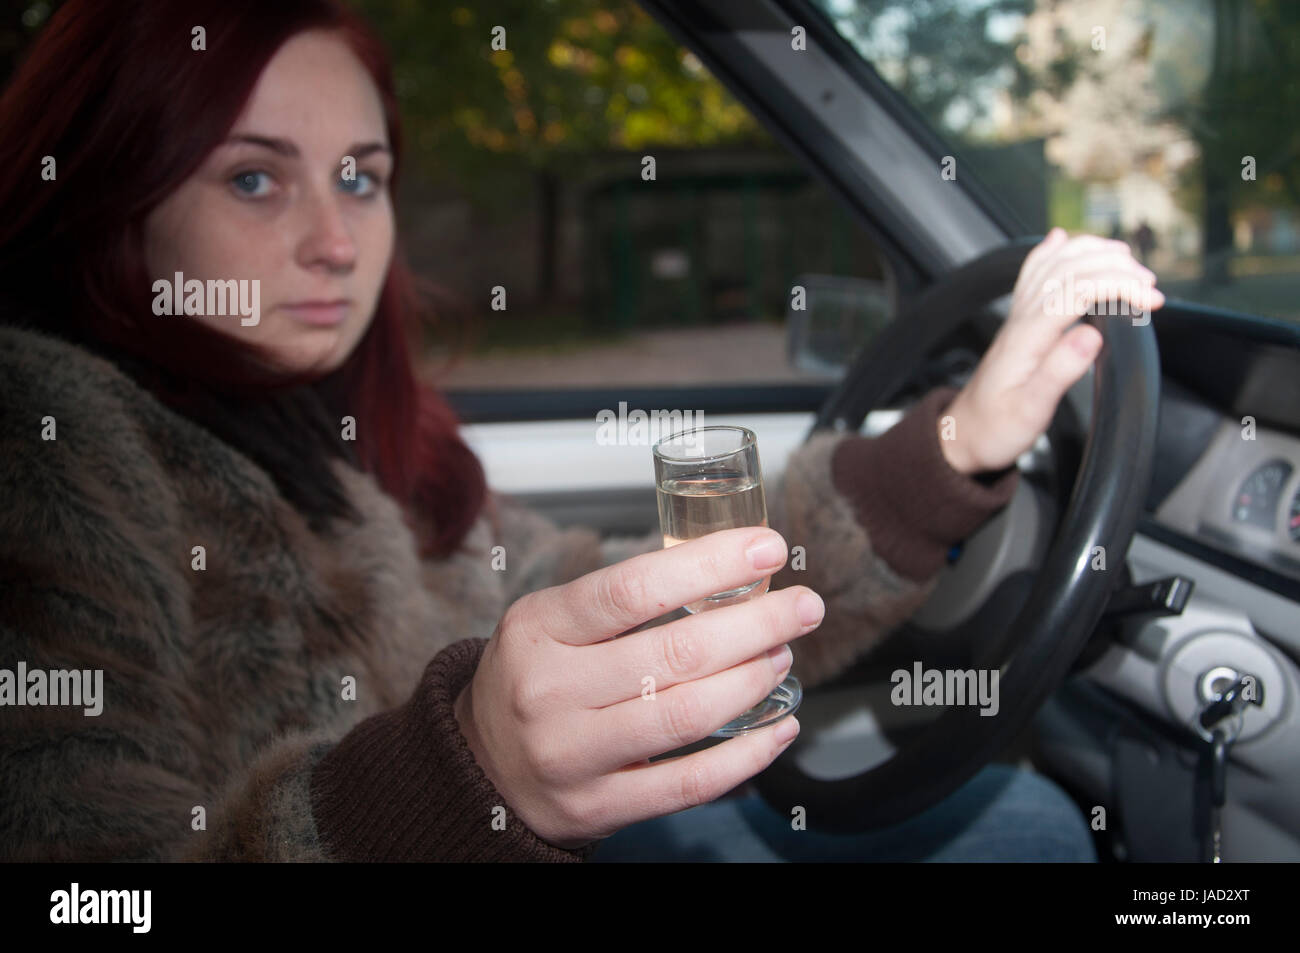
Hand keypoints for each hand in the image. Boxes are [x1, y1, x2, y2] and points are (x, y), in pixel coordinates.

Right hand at [453, 527, 824, 849]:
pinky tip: (778, 728)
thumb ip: (623, 602)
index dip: (709, 565)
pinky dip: (747, 756)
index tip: (766, 549)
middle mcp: (550, 690)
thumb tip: (727, 570)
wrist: (479, 769)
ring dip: (753, 682)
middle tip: (801, 608)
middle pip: (675, 652)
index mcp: (538, 629)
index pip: (633, 588)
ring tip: (782, 657)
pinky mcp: (598, 806)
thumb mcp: (550, 624)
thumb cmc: (533, 680)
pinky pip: (689, 781)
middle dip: (757, 624)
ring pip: (687, 714)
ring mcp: (572, 754)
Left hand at [939, 228, 1165, 474]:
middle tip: (1150, 283)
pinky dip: (1052, 252)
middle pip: (1068, 270)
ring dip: (1092, 253)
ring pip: (1052, 265)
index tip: (1151, 299)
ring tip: (1127, 258)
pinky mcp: (1018, 322)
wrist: (964, 433)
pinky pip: (1033, 275)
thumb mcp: (1031, 411)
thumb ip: (1059, 373)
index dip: (1118, 286)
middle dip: (1114, 266)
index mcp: (1027, 337)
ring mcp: (1018, 317)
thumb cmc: (997, 428)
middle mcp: (1021, 319)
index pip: (1077, 291)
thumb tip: (1092, 335)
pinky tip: (1061, 239)